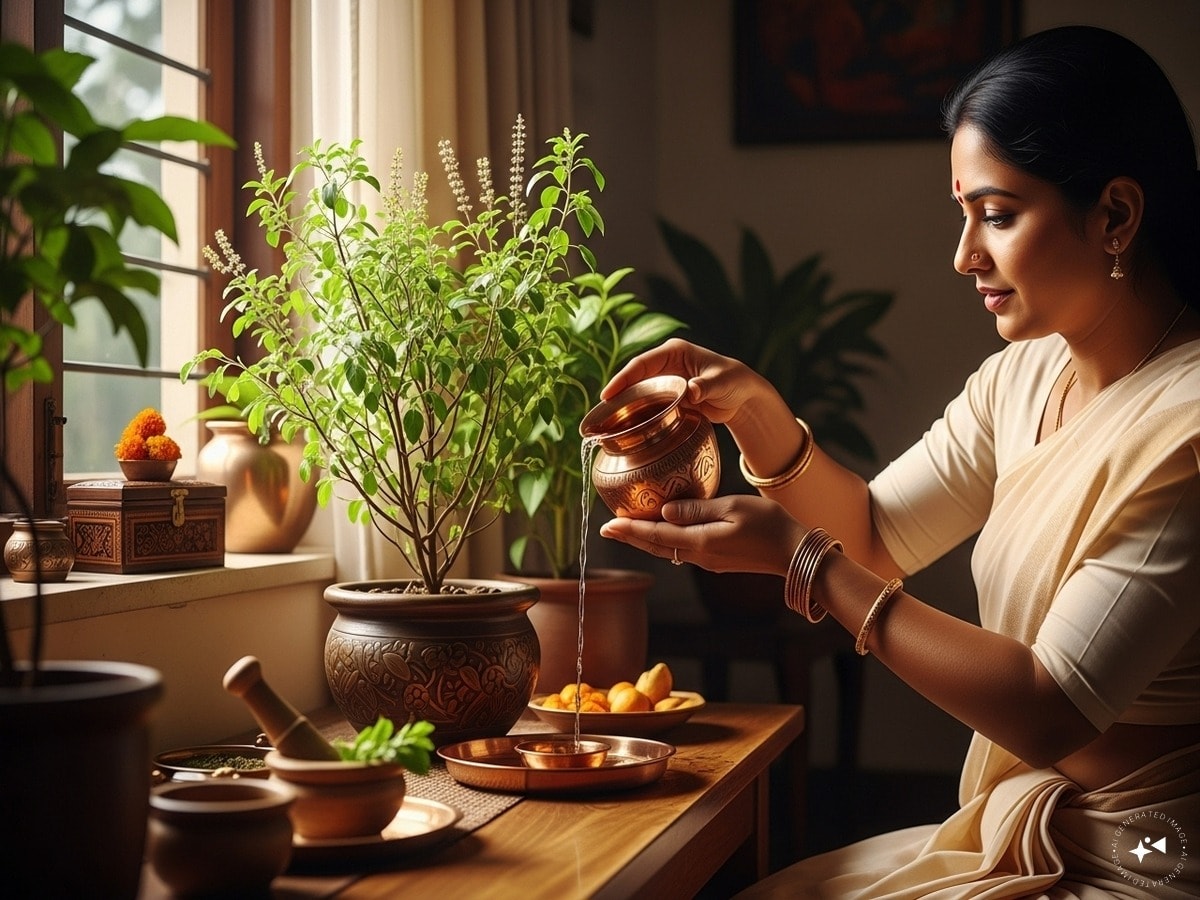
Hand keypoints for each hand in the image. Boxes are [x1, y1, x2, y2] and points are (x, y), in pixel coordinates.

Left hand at [598, 494, 807, 575]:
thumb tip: (665, 510)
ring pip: (667, 549)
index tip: (608, 525)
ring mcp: (708, 561)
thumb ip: (696, 508)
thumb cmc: (769, 524)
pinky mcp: (717, 560)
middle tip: (606, 529)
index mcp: (700, 542)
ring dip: (645, 539)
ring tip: (626, 529)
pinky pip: (681, 550)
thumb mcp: (732, 507)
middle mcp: (699, 556)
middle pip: (656, 546)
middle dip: (630, 536)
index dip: (630, 529)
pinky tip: (660, 531)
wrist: (795, 553)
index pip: (656, 535)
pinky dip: (664, 540)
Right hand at [600, 338, 778, 427]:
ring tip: (606, 425)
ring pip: (638, 394)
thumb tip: (690, 391)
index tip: (608, 395)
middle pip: (634, 380)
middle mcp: (664, 365)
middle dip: (616, 396)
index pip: (641, 364)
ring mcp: (664, 382)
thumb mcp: (721, 382)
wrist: (742, 397)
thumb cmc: (733, 381)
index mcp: (674, 352)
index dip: (623, 379)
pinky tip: (626, 431)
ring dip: (624, 408)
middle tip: (600, 415)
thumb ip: (705, 386)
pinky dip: (637, 417)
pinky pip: (648, 407)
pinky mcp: (667, 398)